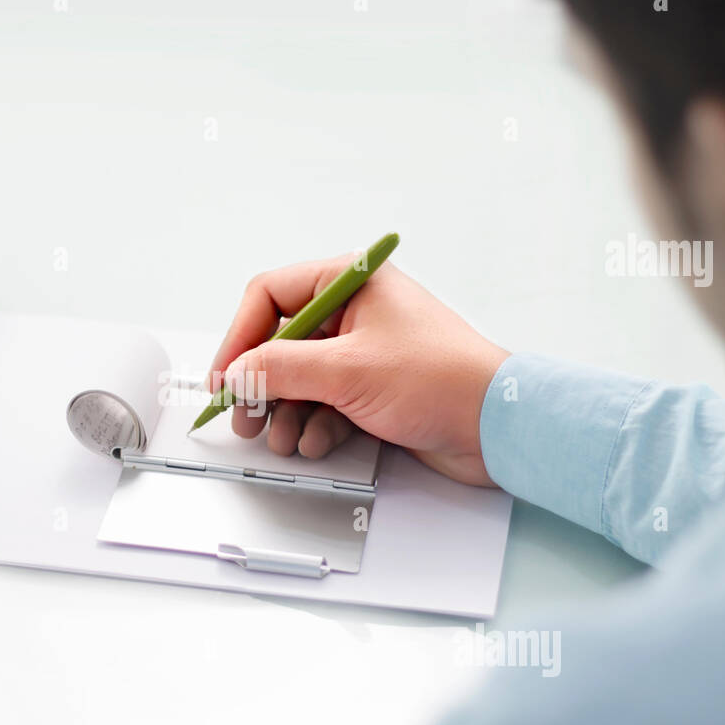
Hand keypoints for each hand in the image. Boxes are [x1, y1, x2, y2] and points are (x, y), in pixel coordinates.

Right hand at [206, 253, 509, 486]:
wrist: (497, 427)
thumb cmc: (443, 380)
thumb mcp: (348, 371)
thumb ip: (281, 369)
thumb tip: (238, 372)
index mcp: (350, 283)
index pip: (270, 295)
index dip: (240, 337)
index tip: (226, 378)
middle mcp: (354, 312)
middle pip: (279, 342)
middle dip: (260, 384)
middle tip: (244, 417)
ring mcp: (363, 352)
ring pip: (298, 378)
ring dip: (286, 412)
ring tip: (285, 437)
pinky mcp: (372, 389)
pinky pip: (323, 402)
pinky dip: (314, 424)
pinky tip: (319, 441)